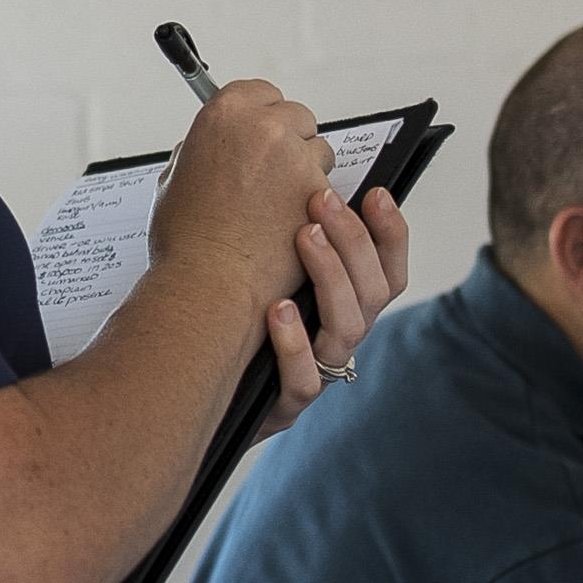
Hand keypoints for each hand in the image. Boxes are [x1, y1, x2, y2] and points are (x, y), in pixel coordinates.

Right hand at [148, 80, 335, 304]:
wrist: (209, 284)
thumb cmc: (187, 241)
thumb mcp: (174, 180)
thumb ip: (199, 151)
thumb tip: (207, 146)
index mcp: (224, 115)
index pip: (261, 92)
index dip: (262, 115)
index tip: (262, 132)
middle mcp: (264, 128)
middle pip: (296, 117)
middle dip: (289, 141)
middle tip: (272, 175)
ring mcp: (296, 160)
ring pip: (318, 151)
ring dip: (306, 172)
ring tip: (278, 207)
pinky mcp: (320, 192)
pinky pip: (329, 190)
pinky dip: (315, 206)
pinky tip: (290, 226)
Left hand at [246, 176, 401, 437]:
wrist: (191, 387)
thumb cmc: (228, 321)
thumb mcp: (263, 275)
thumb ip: (286, 236)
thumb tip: (297, 175)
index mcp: (342, 308)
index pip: (388, 270)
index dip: (391, 233)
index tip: (375, 192)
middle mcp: (337, 340)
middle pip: (374, 292)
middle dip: (354, 239)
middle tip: (322, 197)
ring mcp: (316, 373)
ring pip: (347, 329)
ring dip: (330, 277)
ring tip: (303, 236)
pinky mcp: (284, 407)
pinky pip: (304, 381)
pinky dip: (294, 344)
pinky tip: (277, 309)